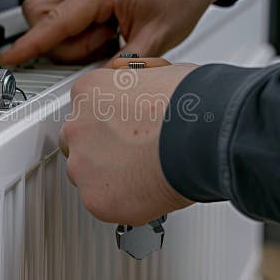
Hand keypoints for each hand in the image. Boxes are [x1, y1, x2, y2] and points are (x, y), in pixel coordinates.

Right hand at [0, 0, 236, 65]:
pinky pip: (66, 7)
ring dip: (69, 34)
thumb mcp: (159, 37)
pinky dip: (79, 25)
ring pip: (48, 9)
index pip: (53, 23)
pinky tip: (107, 29)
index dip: (29, 45)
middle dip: (58, 41)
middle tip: (96, 47)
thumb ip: (126, 64)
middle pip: (39, 13)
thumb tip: (103, 82)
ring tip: (107, 37)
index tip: (10, 59)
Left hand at [59, 64, 197, 225]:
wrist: (202, 136)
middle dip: (102, 149)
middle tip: (133, 153)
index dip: (109, 120)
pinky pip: (104, 204)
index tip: (124, 128)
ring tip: (144, 175)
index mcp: (89, 91)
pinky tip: (147, 192)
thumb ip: (136, 89)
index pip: (85, 108)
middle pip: (79, 142)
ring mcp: (83, 165)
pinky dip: (123, 202)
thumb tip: (144, 95)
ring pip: (87, 176)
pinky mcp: (96, 199)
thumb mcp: (157, 74)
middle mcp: (77, 127)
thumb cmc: (190, 104)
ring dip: (109, 177)